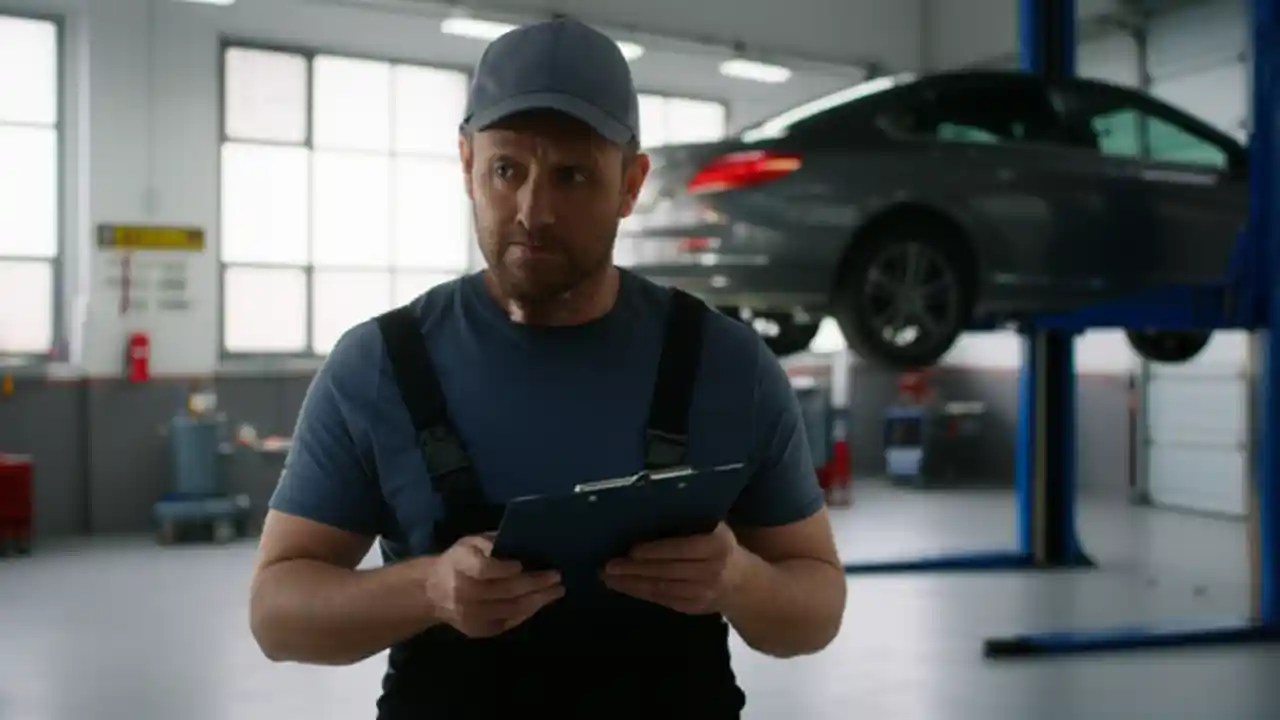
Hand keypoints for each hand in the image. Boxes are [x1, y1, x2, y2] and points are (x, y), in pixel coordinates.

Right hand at [424, 534, 563, 637]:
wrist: (433, 592)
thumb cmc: (458, 561)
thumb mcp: (470, 543)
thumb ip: (493, 542)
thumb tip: (526, 540)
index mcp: (461, 566)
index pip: (483, 569)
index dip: (504, 568)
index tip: (521, 564)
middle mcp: (466, 593)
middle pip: (506, 591)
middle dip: (536, 584)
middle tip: (556, 577)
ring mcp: (472, 615)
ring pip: (512, 609)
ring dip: (538, 600)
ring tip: (556, 591)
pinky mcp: (479, 630)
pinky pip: (509, 622)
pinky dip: (527, 612)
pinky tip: (540, 602)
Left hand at [602, 523, 746, 614]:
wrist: (743, 583)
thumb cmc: (720, 546)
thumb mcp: (716, 528)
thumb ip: (692, 520)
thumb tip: (650, 505)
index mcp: (717, 546)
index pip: (683, 549)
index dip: (656, 551)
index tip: (631, 549)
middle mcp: (711, 571)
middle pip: (667, 571)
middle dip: (634, 569)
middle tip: (608, 564)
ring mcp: (702, 593)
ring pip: (660, 588)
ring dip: (630, 583)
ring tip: (607, 575)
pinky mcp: (691, 608)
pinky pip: (661, 599)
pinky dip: (638, 592)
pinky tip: (621, 584)